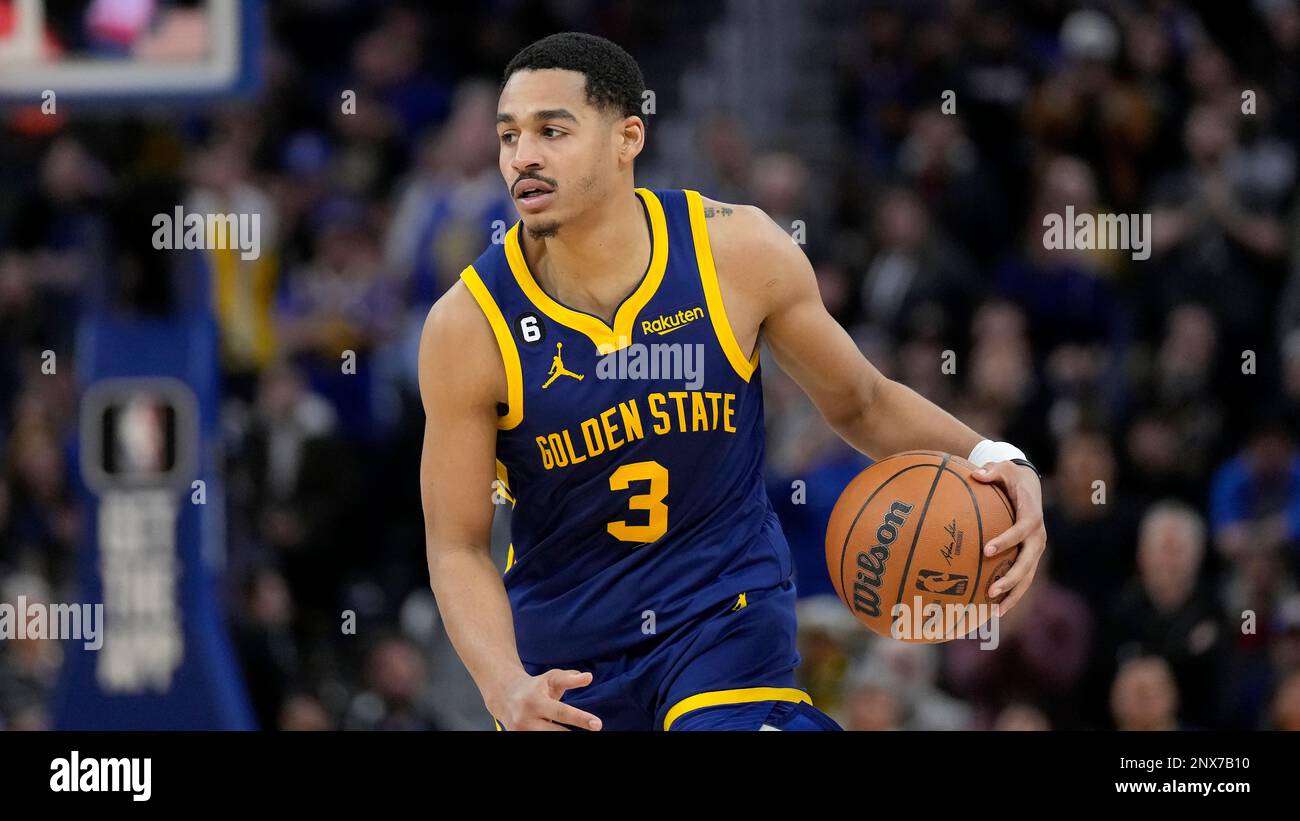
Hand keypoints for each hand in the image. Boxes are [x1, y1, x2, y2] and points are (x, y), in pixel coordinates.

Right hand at [487, 669, 602, 730]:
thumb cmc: (535, 686)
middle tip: (596, 730)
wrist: (505, 695)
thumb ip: (570, 678)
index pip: (562, 712)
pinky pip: (536, 740)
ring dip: (564, 738)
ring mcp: (520, 731)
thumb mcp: (551, 678)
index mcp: (535, 701)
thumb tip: (589, 677)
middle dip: (573, 736)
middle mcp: (525, 718)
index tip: (598, 725)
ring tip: (577, 736)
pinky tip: (560, 733)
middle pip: (554, 732)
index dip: (581, 719)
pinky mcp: (516, 736)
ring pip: (545, 738)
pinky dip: (548, 737)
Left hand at [970, 461, 1046, 616]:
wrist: (1030, 486)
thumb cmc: (1012, 477)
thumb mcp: (1004, 469)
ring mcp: (1035, 550)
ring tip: (994, 612)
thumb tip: (977, 474)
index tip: (987, 550)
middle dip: (1012, 579)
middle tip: (991, 591)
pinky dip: (1011, 595)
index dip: (1007, 540)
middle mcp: (1037, 537)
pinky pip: (1022, 579)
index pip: (1022, 530)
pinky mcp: (1029, 558)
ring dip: (1012, 595)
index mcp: (1032, 516)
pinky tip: (992, 610)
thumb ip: (991, 471)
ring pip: (1027, 577)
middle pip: (1028, 562)